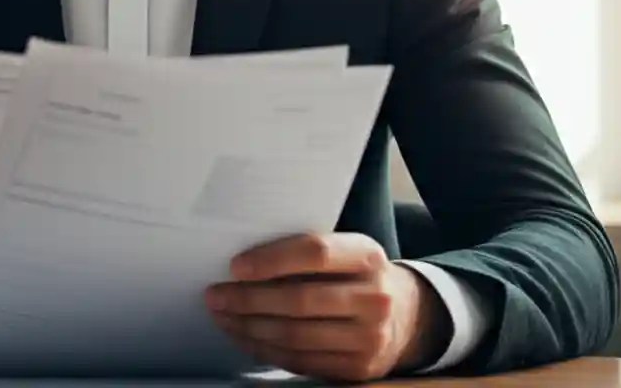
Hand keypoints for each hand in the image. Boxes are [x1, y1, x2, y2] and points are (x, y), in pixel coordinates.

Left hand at [205, 232, 449, 382]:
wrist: (404, 316)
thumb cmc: (357, 276)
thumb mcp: (346, 253)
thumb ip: (305, 253)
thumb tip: (241, 263)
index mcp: (367, 256)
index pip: (315, 252)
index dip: (271, 260)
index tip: (235, 267)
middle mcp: (374, 297)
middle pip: (299, 299)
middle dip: (248, 299)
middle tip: (215, 295)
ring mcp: (369, 337)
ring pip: (295, 335)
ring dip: (249, 327)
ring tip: (223, 316)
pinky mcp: (357, 368)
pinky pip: (299, 360)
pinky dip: (264, 349)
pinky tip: (244, 336)